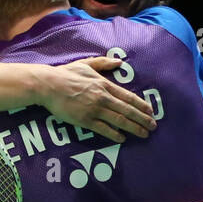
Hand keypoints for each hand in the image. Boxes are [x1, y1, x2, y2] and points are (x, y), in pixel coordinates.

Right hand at [41, 58, 156, 141]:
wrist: (49, 85)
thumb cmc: (66, 74)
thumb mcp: (86, 64)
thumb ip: (104, 63)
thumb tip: (119, 62)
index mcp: (104, 84)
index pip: (128, 96)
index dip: (141, 105)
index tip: (151, 111)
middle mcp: (102, 97)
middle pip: (128, 110)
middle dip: (142, 119)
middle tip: (153, 126)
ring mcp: (94, 109)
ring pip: (119, 120)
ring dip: (134, 128)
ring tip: (144, 134)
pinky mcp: (85, 120)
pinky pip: (103, 129)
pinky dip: (114, 134)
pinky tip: (123, 139)